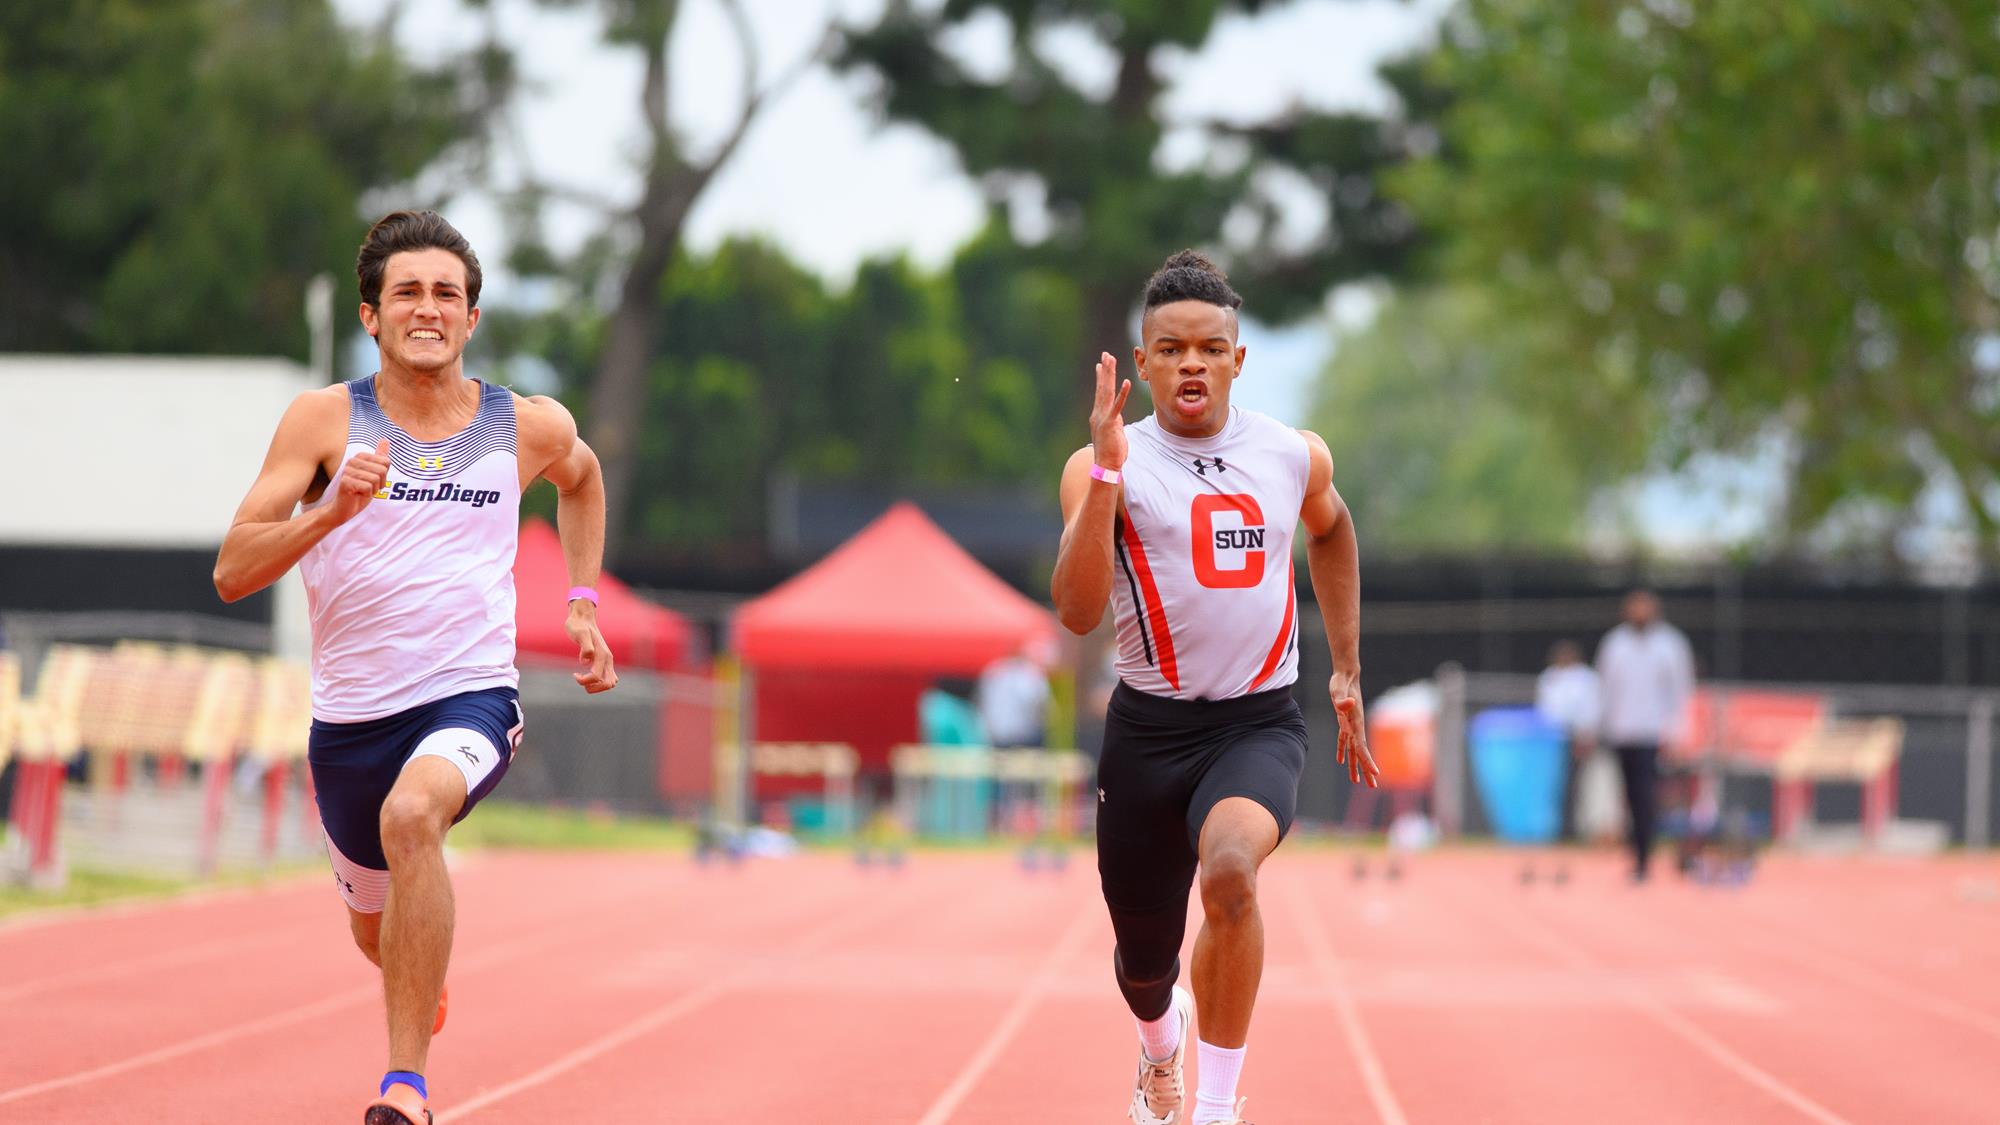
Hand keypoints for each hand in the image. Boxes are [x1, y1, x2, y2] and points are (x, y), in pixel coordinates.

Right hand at [330, 438, 390, 524]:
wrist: (344, 508)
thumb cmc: (360, 491)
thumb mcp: (374, 473)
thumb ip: (379, 457)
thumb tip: (385, 439)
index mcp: (360, 456)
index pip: (386, 462)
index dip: (384, 476)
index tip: (373, 481)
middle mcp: (352, 461)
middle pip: (382, 471)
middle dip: (379, 484)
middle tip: (367, 488)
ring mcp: (347, 471)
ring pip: (375, 480)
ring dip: (373, 490)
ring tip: (362, 492)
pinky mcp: (345, 482)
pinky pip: (368, 488)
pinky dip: (366, 495)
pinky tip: (357, 495)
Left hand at [566, 602, 617, 692]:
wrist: (583, 618)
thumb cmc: (578, 626)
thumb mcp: (579, 633)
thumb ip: (585, 647)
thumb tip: (585, 661)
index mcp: (603, 655)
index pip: (597, 677)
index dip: (584, 681)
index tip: (574, 674)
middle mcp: (608, 659)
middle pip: (608, 684)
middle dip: (593, 687)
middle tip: (580, 679)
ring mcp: (608, 661)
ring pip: (610, 683)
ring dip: (597, 686)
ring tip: (584, 679)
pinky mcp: (605, 661)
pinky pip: (609, 678)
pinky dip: (599, 682)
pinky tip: (587, 675)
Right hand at [1089, 351, 1131, 470]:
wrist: (1105, 466)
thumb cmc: (1111, 452)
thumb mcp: (1112, 433)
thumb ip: (1113, 422)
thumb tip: (1116, 418)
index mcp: (1099, 415)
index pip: (1100, 392)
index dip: (1101, 377)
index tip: (1100, 364)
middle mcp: (1098, 413)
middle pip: (1102, 387)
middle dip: (1104, 370)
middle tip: (1106, 355)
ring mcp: (1103, 418)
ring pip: (1106, 392)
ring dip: (1109, 375)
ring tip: (1110, 360)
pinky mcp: (1111, 424)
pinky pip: (1118, 406)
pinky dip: (1122, 393)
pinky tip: (1126, 382)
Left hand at [1330, 670, 1378, 787]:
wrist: (1346, 674)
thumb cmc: (1342, 682)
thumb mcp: (1338, 690)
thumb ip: (1342, 699)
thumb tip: (1348, 704)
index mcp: (1356, 723)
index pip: (1363, 746)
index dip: (1368, 760)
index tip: (1376, 773)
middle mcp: (1356, 727)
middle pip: (1361, 753)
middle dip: (1366, 770)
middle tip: (1373, 786)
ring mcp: (1350, 725)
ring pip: (1354, 750)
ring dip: (1355, 765)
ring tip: (1357, 781)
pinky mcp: (1344, 722)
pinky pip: (1344, 741)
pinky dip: (1343, 751)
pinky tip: (1341, 761)